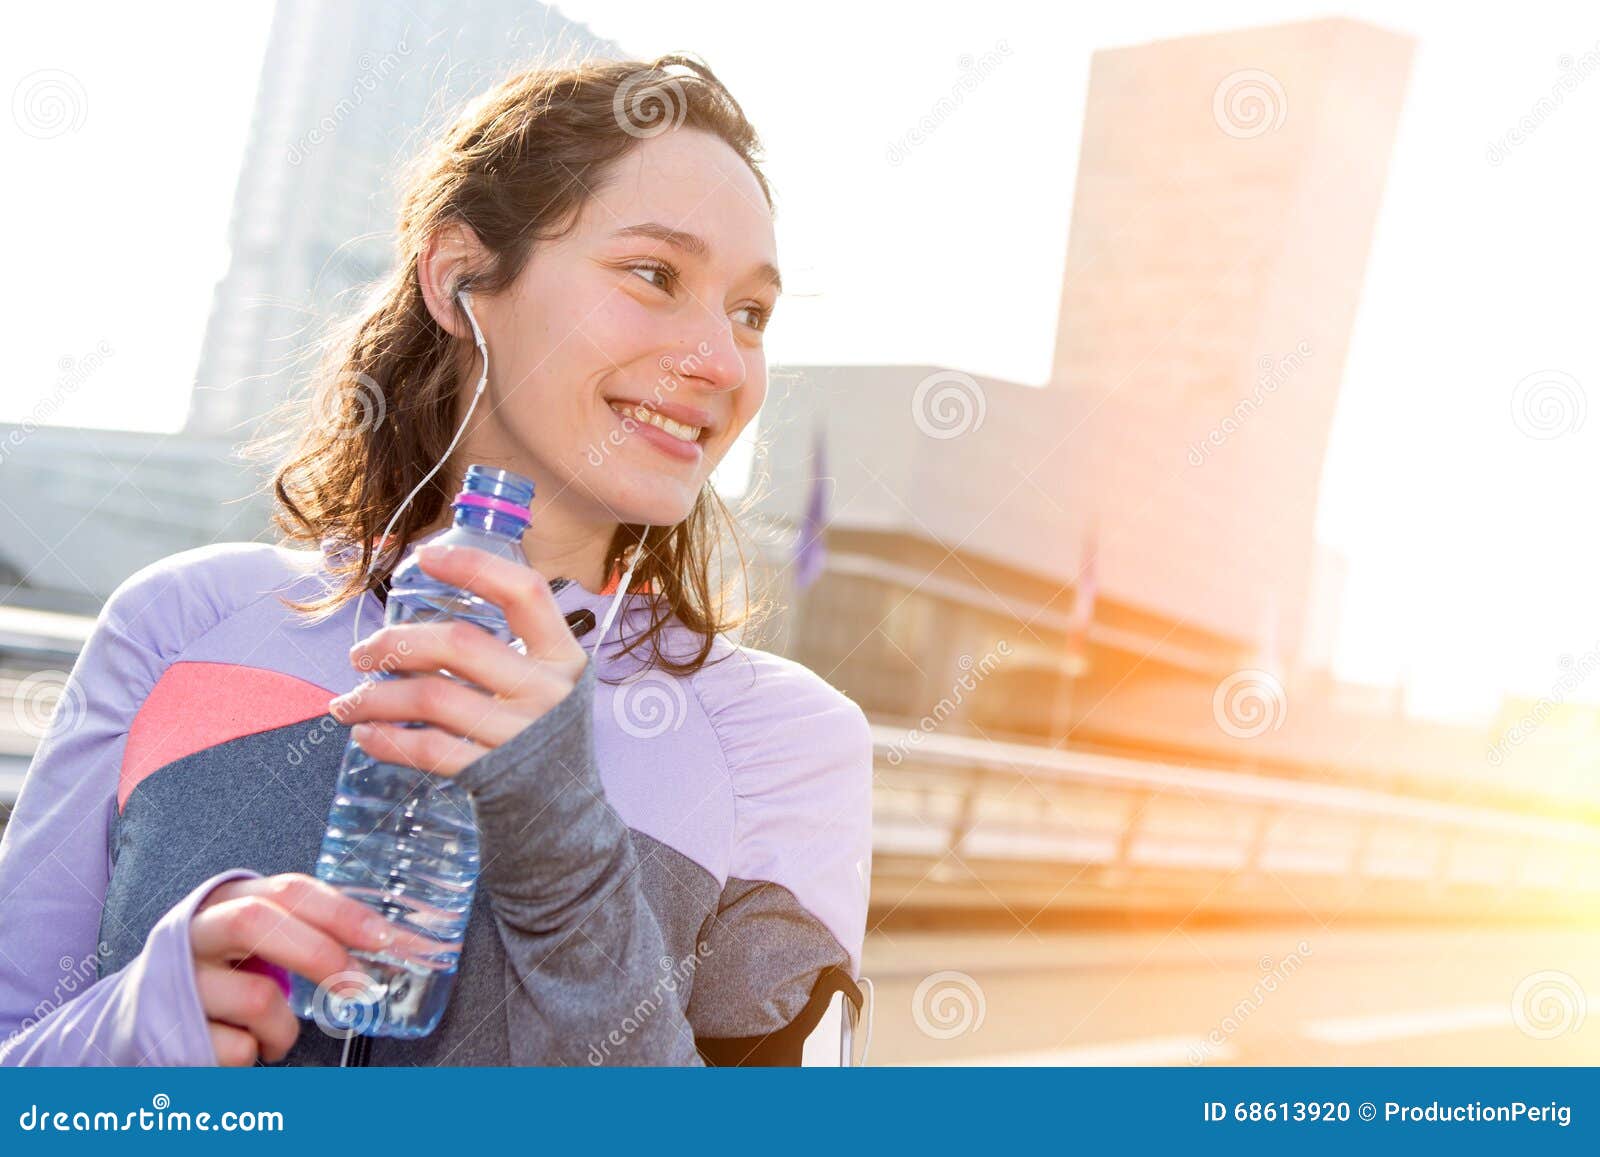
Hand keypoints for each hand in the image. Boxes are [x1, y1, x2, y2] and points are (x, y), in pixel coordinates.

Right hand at [189, 873, 422, 1065]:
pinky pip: (238, 1048)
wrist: (143, 1015)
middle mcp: (197, 931)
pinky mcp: (170, 1030)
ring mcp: (178, 980)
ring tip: (275, 1034)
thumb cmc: (222, 972)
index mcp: (228, 899)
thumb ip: (309, 928)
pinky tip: (244, 1047)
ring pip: (256, 997)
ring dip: (284, 1028)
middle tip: (357, 987)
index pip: (289, 889)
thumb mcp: (259, 937)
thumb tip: (388, 945)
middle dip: (319, 954)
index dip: (340, 911)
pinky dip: (256, 1054)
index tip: (384, 938)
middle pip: (257, 921)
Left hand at [330, 543, 589, 777]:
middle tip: (360, 654)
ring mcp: (522, 734)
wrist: (565, 814)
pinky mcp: (495, 775)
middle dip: (395, 643)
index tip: (425, 557)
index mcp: (563, 656)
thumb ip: (508, 648)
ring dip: (375, 697)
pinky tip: (367, 734)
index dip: (474, 566)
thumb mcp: (546, 683)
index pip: (524, 592)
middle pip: (459, 643)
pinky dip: (387, 739)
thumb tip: (420, 622)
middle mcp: (547, 691)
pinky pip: (428, 749)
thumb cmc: (542, 734)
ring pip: (430, 698)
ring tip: (347, 702)